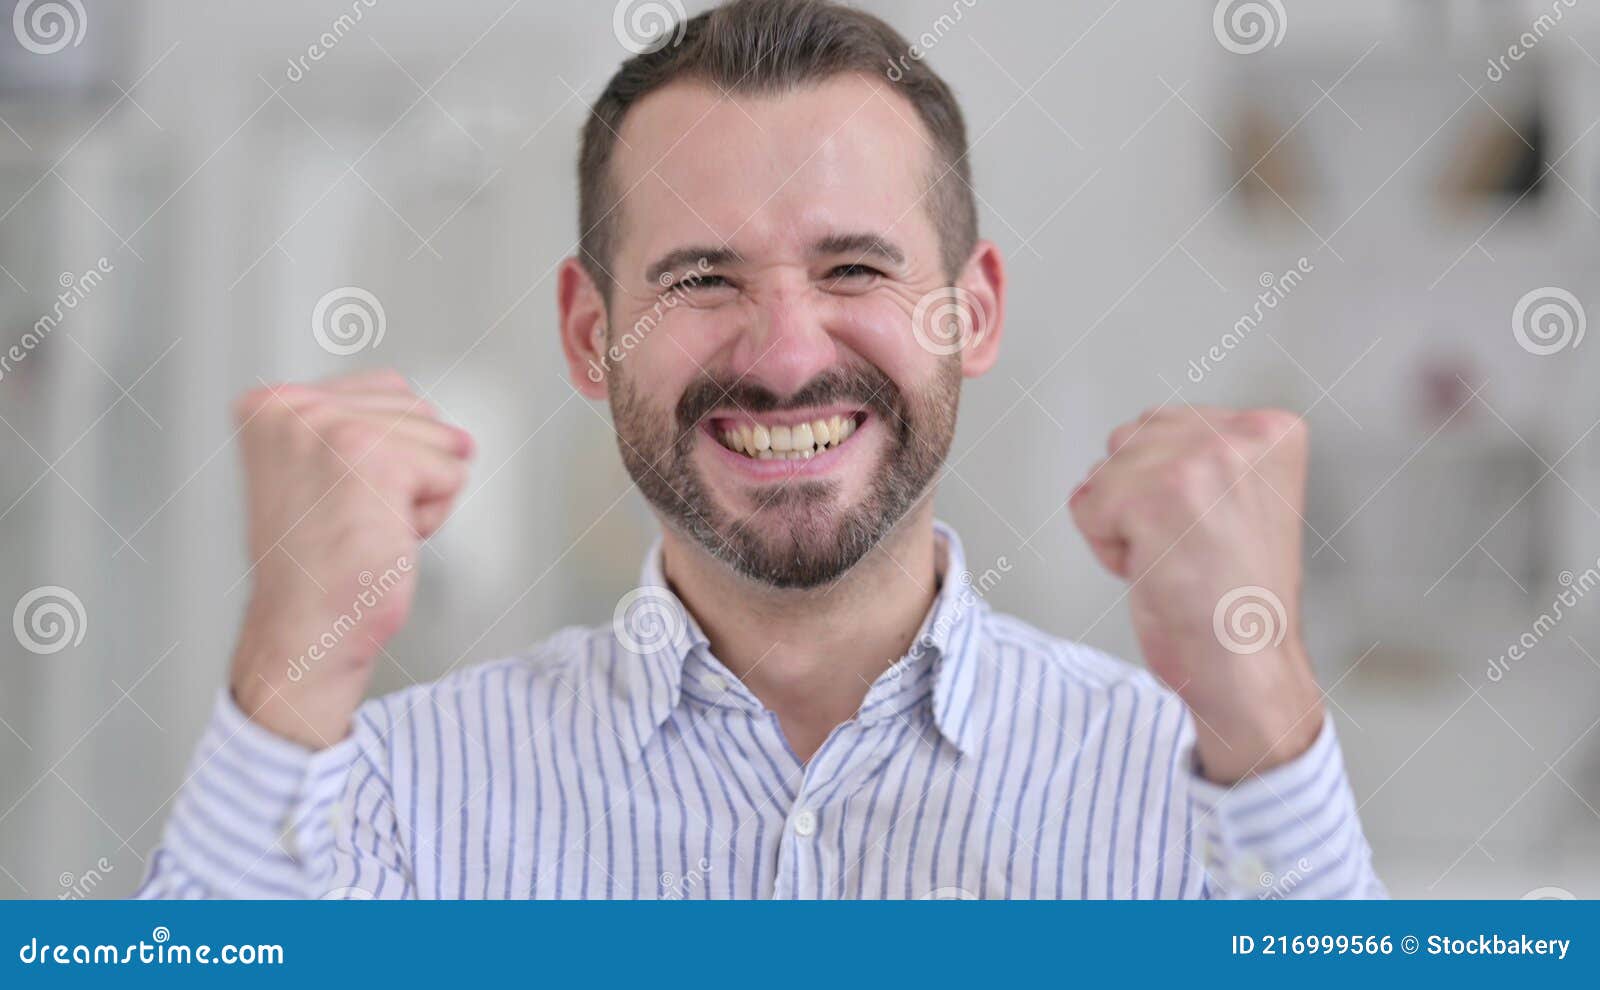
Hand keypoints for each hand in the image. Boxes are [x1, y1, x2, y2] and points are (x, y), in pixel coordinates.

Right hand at [227, 369, 472, 748]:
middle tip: (351, 521)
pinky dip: (433, 515)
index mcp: (272, 404)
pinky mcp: (376, 459)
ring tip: (365, 529)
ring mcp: (333, 428)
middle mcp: (294, 407)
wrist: (305, 633)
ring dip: (421, 495)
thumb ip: (368, 428)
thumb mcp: (326, 474)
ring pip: (440, 441)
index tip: (336, 501)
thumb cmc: (321, 567)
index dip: (387, 455)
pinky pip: (451, 473)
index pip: (388, 392)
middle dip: (408, 472)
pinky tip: (384, 538)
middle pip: (419, 411)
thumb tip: (466, 439)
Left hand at [1068, 406, 1322, 783]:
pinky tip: (1155, 572)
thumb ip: (1202, 455)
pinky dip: (1105, 548)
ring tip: (1177, 560)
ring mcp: (1197, 463)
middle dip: (1141, 500)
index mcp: (1271, 430)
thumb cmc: (1236, 598)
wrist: (1249, 668)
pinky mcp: (1154, 498)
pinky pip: (1086, 506)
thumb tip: (1125, 439)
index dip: (1170, 487)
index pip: (1164, 426)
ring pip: (1105, 473)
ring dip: (1122, 523)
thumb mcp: (1242, 497)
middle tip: (1192, 551)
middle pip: (1129, 443)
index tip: (1213, 532)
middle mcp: (1240, 435)